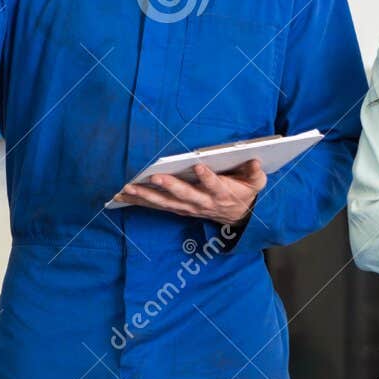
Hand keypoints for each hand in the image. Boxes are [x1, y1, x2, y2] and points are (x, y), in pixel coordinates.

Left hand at [111, 160, 265, 226]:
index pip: (216, 186)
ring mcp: (188, 208)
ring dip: (146, 196)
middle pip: (185, 195)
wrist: (239, 217)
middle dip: (170, 186)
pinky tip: (122, 196)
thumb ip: (255, 173)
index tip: (200, 166)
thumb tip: (254, 160)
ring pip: (166, 202)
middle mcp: (203, 203)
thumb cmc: (244, 193)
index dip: (208, 178)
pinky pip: (157, 205)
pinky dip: (139, 201)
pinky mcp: (178, 209)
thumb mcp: (256, 183)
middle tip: (154, 177)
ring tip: (128, 187)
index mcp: (223, 193)